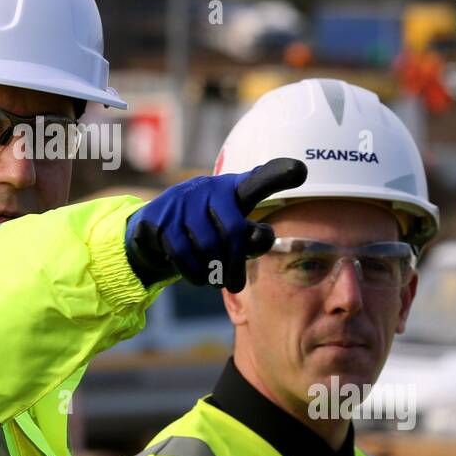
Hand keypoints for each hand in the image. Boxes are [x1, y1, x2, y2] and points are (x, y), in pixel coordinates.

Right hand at [124, 158, 307, 290]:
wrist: (154, 230)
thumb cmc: (207, 230)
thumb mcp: (233, 233)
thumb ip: (253, 237)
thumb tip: (263, 236)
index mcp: (234, 189)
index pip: (260, 180)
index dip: (279, 175)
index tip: (301, 170)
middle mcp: (210, 188)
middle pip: (233, 231)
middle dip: (235, 263)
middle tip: (236, 285)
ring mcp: (183, 200)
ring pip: (207, 245)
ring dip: (213, 271)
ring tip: (214, 279)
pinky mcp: (161, 217)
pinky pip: (182, 252)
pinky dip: (193, 272)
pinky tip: (197, 277)